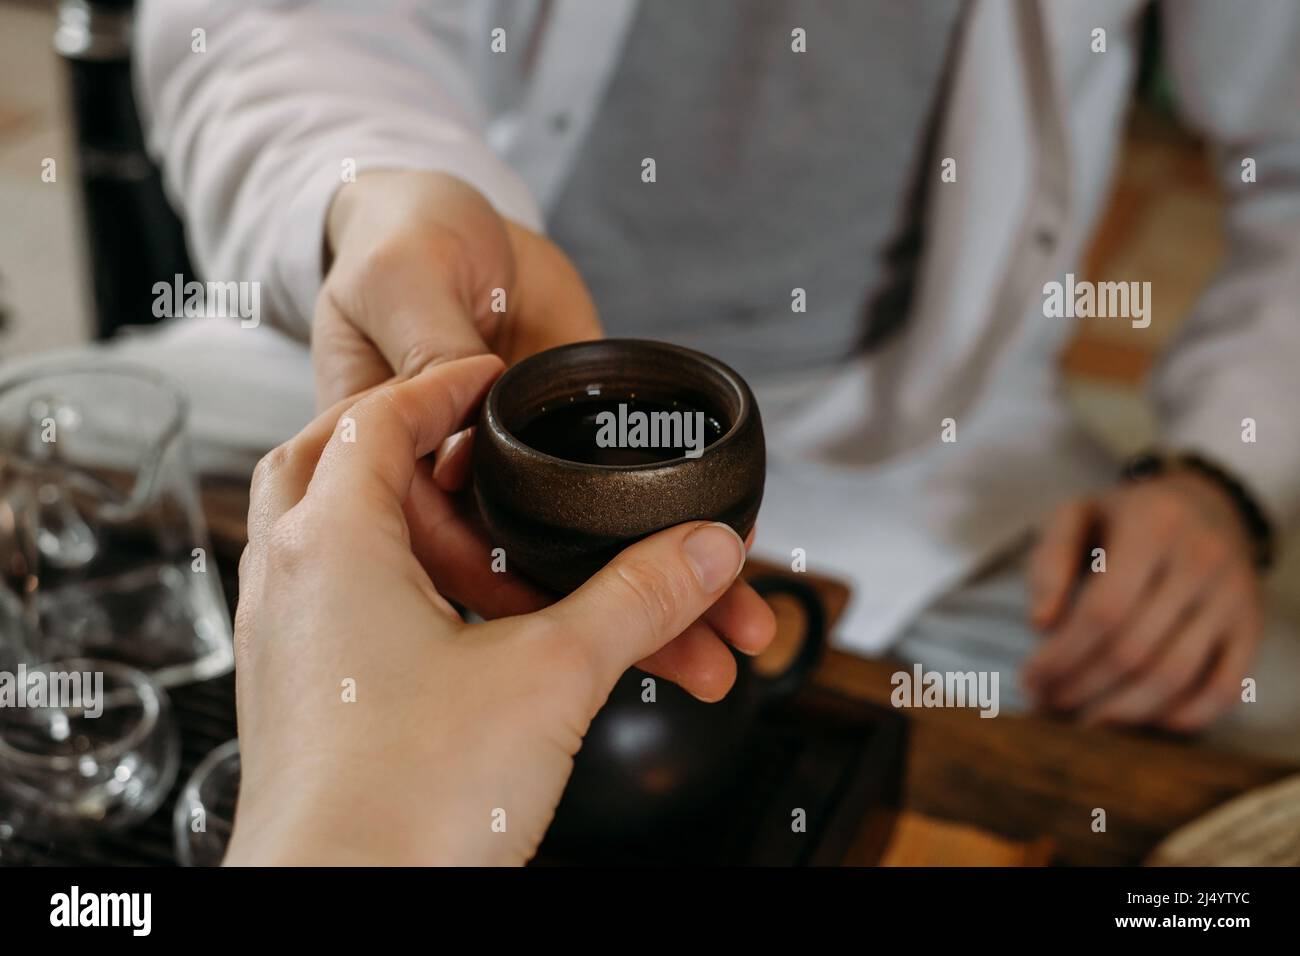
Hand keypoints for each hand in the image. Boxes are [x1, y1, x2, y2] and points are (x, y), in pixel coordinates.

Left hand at [226, 356, 768, 865]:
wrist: (341, 916)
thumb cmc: (407, 805)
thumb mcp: (552, 677)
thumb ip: (638, 599)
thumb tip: (706, 550)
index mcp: (335, 542)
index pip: (380, 415)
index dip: (442, 385)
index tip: (487, 377)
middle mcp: (290, 582)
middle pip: (322, 460)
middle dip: (392, 432)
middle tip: (451, 430)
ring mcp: (283, 643)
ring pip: (317, 535)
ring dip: (382, 508)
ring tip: (452, 515)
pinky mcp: (296, 698)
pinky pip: (326, 601)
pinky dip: (376, 578)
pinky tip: (436, 613)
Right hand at [311, 171, 773, 680]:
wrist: (458, 219)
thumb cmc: (405, 244)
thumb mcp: (403, 282)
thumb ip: (430, 349)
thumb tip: (463, 449)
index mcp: (400, 476)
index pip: (462, 556)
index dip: (530, 598)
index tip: (603, 632)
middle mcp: (469, 494)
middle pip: (542, 580)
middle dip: (627, 633)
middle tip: (709, 670)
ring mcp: (530, 476)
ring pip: (596, 558)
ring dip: (673, 605)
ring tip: (742, 640)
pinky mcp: (580, 447)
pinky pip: (631, 506)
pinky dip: (678, 539)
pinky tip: (730, 573)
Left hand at [1022, 471, 1262, 730]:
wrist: (1203, 506)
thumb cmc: (1120, 520)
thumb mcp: (1075, 516)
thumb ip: (1049, 562)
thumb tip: (1039, 624)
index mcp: (1152, 527)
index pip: (1103, 611)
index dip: (1061, 656)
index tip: (1030, 680)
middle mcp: (1201, 559)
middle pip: (1133, 649)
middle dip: (1080, 686)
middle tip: (1046, 702)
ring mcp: (1232, 596)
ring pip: (1174, 676)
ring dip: (1120, 712)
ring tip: (1082, 720)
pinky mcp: (1251, 627)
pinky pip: (1223, 688)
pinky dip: (1180, 717)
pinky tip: (1138, 722)